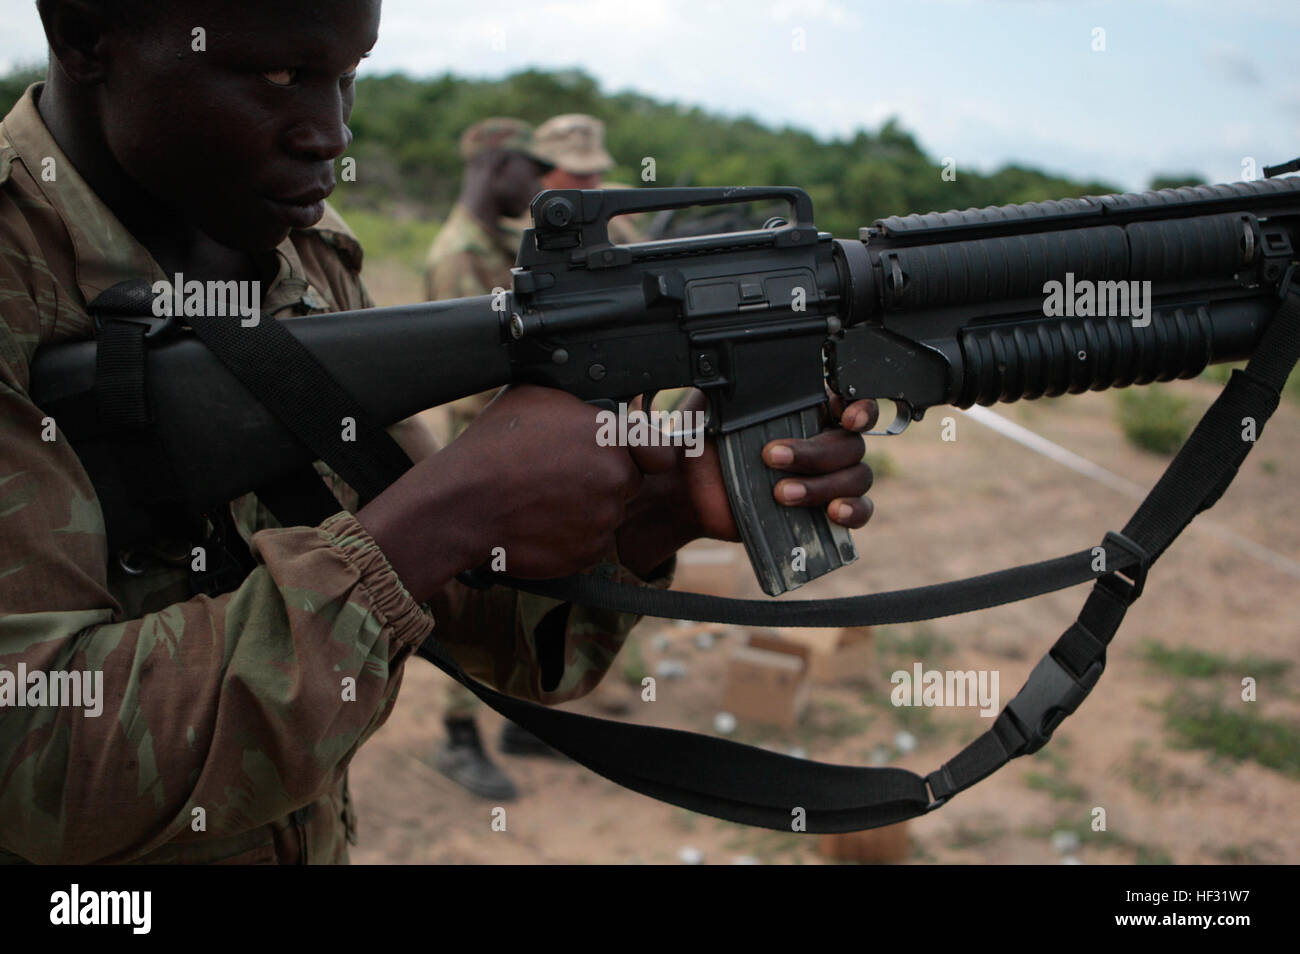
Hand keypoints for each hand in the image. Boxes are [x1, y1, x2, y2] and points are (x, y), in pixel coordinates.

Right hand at [358, 384, 642, 600]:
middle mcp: (615, 480)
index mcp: (609, 437)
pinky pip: (592, 542)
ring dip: (587, 506)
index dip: (645, 451)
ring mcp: (603, 520)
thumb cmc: (493, 446)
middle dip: (604, 477)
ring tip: (544, 496)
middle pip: (628, 481)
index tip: (630, 454)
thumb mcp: (538, 396)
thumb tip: (610, 399)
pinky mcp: (587, 554)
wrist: (461, 505)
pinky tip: (541, 521)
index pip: (659, 450)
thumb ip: (586, 398)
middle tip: (562, 472)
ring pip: (608, 513)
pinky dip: (573, 536)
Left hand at [616, 393, 877, 573]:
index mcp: (807, 410)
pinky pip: (861, 510)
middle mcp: (823, 440)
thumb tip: (737, 362)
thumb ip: (733, 384)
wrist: (687, 490)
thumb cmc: (702, 443)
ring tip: (781, 493)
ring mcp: (827, 477)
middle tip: (770, 457)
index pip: (852, 402)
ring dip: (823, 486)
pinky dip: (853, 511)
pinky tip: (833, 512)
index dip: (860, 408)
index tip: (846, 417)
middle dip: (814, 453)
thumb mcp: (712, 405)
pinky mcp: (822, 511)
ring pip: (856, 478)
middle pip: (850, 444)